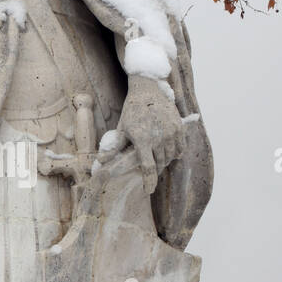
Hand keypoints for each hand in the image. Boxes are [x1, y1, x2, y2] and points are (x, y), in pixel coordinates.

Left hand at [117, 75, 184, 194]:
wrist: (148, 91)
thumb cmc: (132, 110)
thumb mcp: (122, 128)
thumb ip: (114, 147)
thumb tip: (101, 162)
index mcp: (143, 140)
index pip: (148, 167)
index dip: (149, 181)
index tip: (148, 190)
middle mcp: (159, 138)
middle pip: (160, 163)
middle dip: (155, 169)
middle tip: (150, 168)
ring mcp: (171, 133)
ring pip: (171, 157)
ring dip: (165, 161)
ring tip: (158, 158)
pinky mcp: (179, 128)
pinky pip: (180, 148)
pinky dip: (176, 153)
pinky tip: (169, 151)